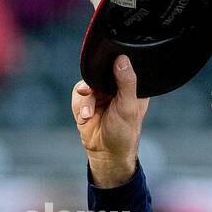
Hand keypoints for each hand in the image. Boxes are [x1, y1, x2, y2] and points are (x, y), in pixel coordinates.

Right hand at [72, 55, 149, 187]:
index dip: (115, 61)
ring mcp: (101, 92)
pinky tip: (85, 118)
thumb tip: (122, 59)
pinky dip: (79, 107)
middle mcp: (117, 86)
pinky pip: (78, 94)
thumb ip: (126, 83)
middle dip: (92, 84)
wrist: (106, 152)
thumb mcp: (128, 107)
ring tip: (88, 116)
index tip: (105, 64)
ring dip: (85, 101)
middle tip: (87, 91)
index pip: (125, 64)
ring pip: (87, 83)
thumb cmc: (124, 132)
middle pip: (101, 70)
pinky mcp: (87, 99)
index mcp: (134, 86)